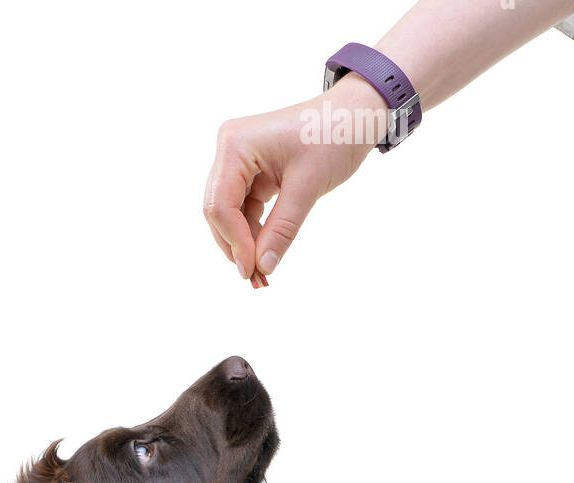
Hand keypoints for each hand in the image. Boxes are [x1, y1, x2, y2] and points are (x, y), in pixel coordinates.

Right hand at [204, 76, 388, 282]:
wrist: (356, 113)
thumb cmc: (334, 135)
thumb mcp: (308, 187)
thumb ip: (282, 229)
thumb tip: (264, 267)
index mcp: (236, 145)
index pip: (220, 205)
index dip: (234, 242)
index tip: (253, 270)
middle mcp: (230, 150)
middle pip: (218, 211)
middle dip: (235, 245)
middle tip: (256, 277)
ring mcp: (239, 161)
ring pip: (229, 214)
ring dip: (243, 242)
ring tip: (262, 269)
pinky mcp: (251, 172)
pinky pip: (244, 209)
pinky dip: (253, 231)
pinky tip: (266, 250)